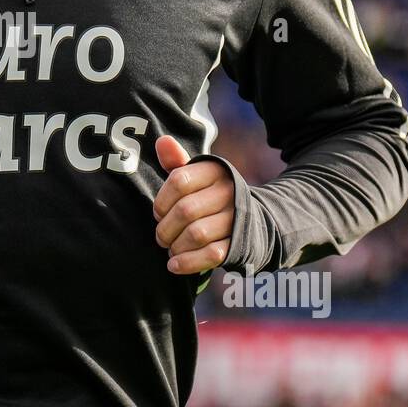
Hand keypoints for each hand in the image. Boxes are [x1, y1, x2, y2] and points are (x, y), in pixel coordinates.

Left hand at [153, 135, 234, 274]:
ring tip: (170, 248)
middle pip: (185, 210)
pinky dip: (188, 262)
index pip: (178, 181)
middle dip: (165, 228)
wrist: (250, 220)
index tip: (157, 213)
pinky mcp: (239, 244)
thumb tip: (162, 141)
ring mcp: (236, 219)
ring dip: (176, 246)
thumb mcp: (196, 176)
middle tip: (161, 236)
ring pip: (197, 234)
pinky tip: (174, 265)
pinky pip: (211, 255)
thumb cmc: (210, 196)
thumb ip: (177, 161)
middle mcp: (229, 192)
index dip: (161, 200)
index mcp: (215, 171)